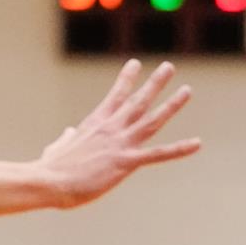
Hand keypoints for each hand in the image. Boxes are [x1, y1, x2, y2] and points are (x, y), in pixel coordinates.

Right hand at [38, 60, 199, 208]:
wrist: (48, 180)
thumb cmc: (50, 169)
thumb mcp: (58, 148)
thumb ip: (67, 138)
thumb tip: (69, 133)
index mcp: (94, 123)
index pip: (115, 96)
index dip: (126, 79)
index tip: (135, 64)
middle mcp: (111, 128)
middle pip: (138, 100)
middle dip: (155, 83)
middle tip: (169, 67)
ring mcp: (120, 143)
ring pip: (153, 120)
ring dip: (172, 104)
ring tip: (187, 90)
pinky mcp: (125, 162)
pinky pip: (158, 154)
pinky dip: (179, 149)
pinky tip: (196, 144)